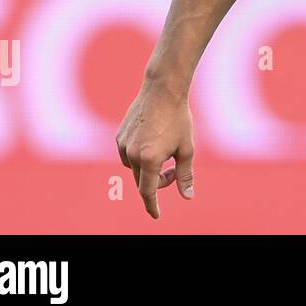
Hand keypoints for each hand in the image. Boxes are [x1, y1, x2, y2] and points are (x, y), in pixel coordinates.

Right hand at [116, 81, 194, 218]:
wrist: (162, 90)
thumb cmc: (178, 118)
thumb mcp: (187, 148)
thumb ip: (185, 174)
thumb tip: (187, 196)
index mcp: (149, 159)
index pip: (148, 191)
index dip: (152, 205)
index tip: (156, 215)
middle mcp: (131, 154)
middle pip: (142, 181)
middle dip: (158, 181)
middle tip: (174, 169)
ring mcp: (122, 145)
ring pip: (134, 169)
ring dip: (148, 168)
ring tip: (165, 150)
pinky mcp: (119, 137)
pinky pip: (128, 155)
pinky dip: (140, 156)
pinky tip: (153, 140)